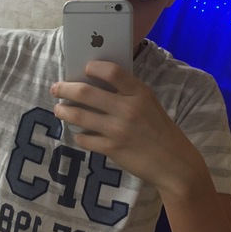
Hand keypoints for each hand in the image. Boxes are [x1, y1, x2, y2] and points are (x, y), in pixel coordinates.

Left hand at [50, 61, 206, 195]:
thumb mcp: (149, 103)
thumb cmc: (159, 129)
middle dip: (65, 89)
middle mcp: (127, 109)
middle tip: (55, 88)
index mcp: (139, 93)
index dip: (93, 67)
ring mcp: (118, 130)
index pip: (111, 71)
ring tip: (58, 109)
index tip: (84, 68)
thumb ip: (127, 92)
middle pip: (85, 92)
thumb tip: (93, 82)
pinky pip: (85, 139)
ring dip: (63, 111)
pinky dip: (78, 135)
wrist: (175, 164)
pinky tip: (78, 133)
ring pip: (79, 116)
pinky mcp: (112, 149)